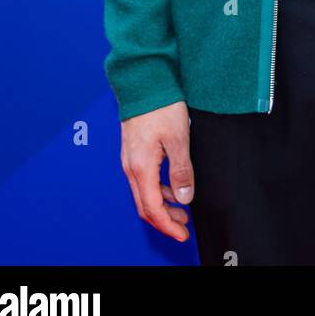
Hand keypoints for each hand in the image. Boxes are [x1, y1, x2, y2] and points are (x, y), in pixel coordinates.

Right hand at [120, 100, 193, 241]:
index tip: (181, 234)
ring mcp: (130, 159)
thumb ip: (181, 170)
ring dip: (162, 205)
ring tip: (182, 208)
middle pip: (145, 205)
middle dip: (164, 220)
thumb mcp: (178, 138)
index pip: (152, 208)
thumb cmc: (160, 105)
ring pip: (144, 193)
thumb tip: (184, 198)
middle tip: (183, 226)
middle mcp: (131, 166)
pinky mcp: (133, 151)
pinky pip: (143, 180)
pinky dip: (157, 190)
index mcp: (141, 167)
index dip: (167, 225)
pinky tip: (172, 186)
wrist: (143, 81)